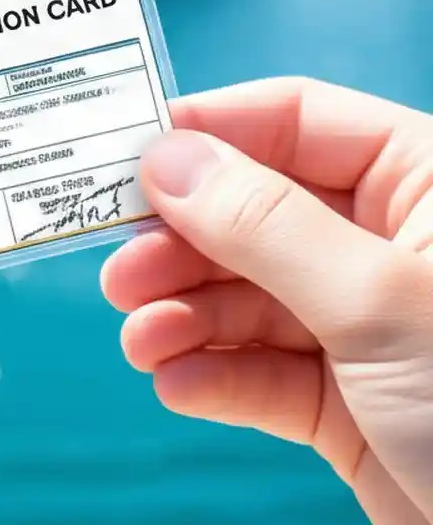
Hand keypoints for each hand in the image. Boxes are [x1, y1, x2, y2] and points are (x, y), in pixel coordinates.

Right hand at [101, 78, 432, 524]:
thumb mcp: (377, 300)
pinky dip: (210, 376)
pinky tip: (177, 380)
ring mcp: (363, 326)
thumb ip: (264, 225)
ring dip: (183, 318)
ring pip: (246, 299)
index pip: (296, 123)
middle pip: (253, 215)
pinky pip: (259, 373)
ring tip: (141, 340)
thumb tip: (169, 159)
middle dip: (182, 246)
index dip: (208, 135)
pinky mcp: (344, 401)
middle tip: (122, 273)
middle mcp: (388, 247)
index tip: (123, 160)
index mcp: (425, 186)